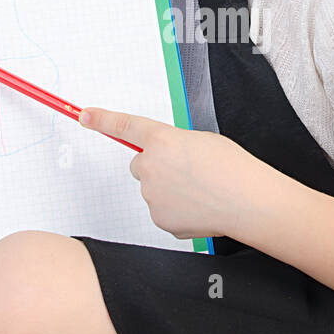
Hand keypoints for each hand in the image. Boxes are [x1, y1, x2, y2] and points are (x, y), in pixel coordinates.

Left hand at [78, 106, 254, 240]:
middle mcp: (150, 165)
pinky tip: (199, 207)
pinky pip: (162, 211)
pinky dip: (177, 211)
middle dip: (158, 168)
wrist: (248, 201)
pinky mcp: (159, 219)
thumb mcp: (203, 141)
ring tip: (200, 192)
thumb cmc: (233, 168)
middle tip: (187, 173)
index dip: (102, 119)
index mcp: (162, 139)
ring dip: (170, 190)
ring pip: (153, 189)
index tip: (85, 115)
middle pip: (140, 164)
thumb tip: (167, 157)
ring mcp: (152, 195)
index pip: (124, 126)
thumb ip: (176, 145)